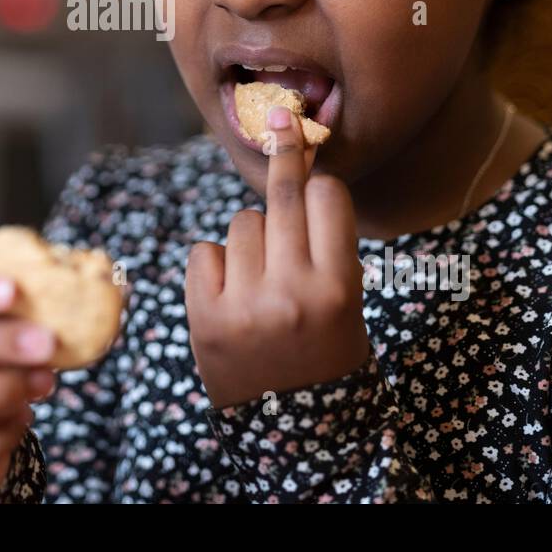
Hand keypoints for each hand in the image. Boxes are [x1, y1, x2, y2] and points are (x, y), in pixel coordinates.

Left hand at [187, 106, 368, 408]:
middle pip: (281, 195)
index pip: (326, 197)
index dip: (320, 186)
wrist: (294, 435)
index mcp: (340, 286)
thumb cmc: (326, 354)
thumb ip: (323, 243)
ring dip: (251, 238)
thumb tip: (299, 164)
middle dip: (284, 151)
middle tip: (280, 117)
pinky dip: (216, 264)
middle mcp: (292, 292)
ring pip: (241, 223)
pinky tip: (232, 292)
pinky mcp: (205, 318)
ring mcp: (245, 305)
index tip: (314, 171)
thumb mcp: (346, 301)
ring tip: (263, 279)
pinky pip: (205, 252)